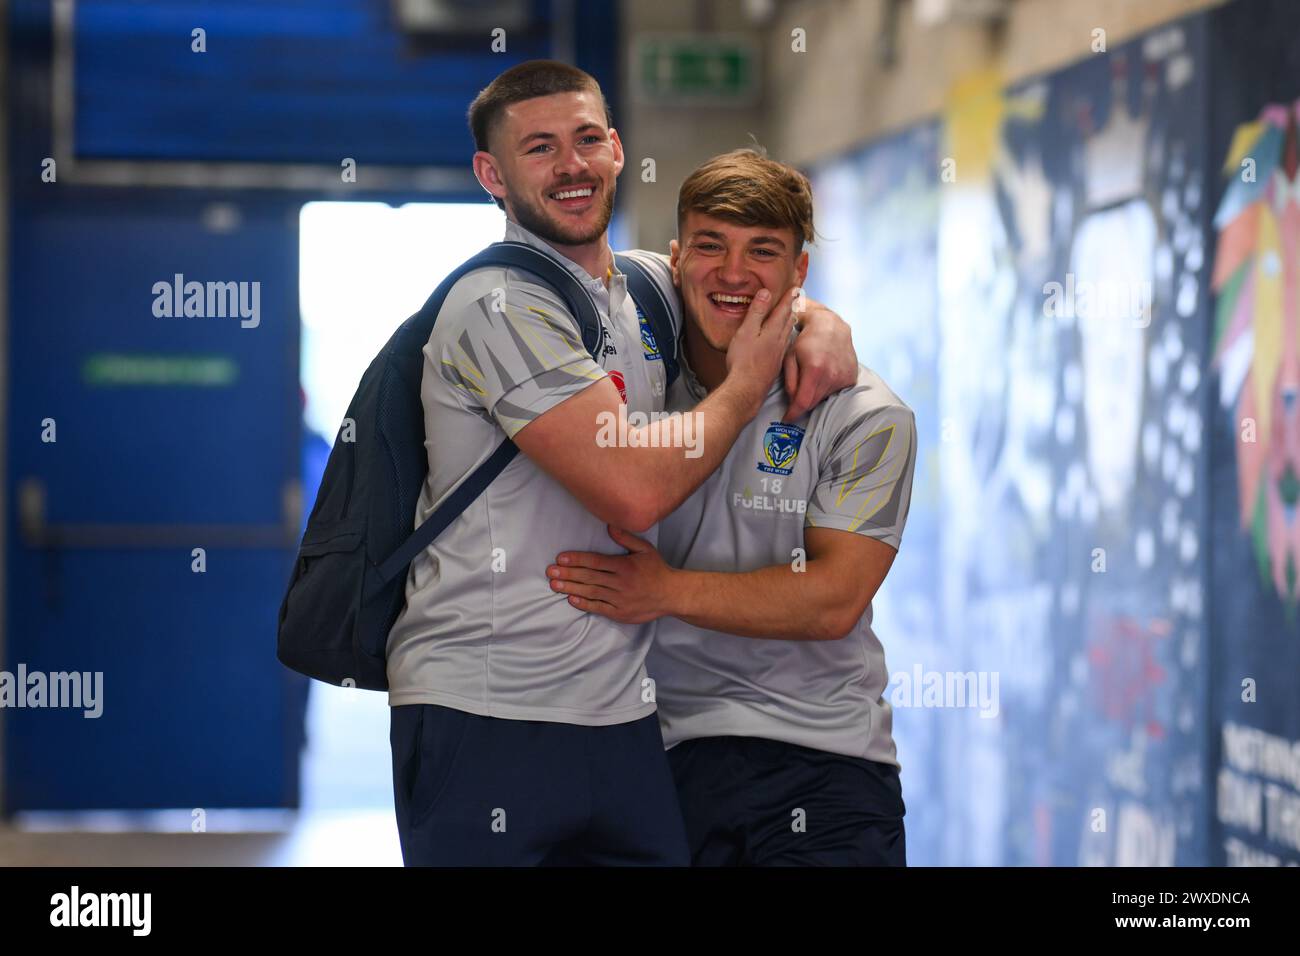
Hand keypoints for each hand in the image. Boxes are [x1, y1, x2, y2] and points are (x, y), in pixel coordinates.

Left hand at [547, 526, 674, 624]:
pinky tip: (572, 599)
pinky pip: (599, 608)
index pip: (596, 562)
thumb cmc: (656, 570)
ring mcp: (620, 599)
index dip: (577, 560)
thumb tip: (609, 526)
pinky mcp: (621, 613)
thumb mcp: (645, 549)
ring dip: (571, 588)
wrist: (671, 595)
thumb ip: (626, 537)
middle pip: (589, 577)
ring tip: (555, 585)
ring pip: (591, 593)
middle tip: (550, 572)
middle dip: (568, 574)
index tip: (561, 558)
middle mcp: (621, 583)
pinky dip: (585, 604)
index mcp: (624, 566)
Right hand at [723, 286, 799, 411]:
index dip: (789, 296)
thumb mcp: (746, 332)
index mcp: (773, 330)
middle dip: (792, 306)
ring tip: (792, 313)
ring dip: (790, 320)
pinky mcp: (775, 363)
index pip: (783, 308)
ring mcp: (778, 353)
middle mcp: (780, 341)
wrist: (747, 389)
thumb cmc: (744, 361)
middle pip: (789, 319)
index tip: (796, 286)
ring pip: (788, 332)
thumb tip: (766, 292)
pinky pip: (784, 343)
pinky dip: (786, 334)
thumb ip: (756, 312)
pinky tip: (783, 339)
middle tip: (797, 296)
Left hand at [782, 297, 857, 422]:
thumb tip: (792, 400)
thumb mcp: (789, 357)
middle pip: (813, 402)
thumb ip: (790, 381)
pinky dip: (826, 388)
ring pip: (823, 397)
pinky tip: (824, 374)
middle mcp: (832, 375)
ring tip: (811, 377)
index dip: (793, 413)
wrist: (831, 326)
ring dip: (814, 394)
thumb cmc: (806, 340)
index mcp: (814, 370)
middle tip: (794, 397)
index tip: (786, 418)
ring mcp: (844, 377)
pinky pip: (834, 391)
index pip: (803, 402)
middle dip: (802, 403)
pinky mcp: (851, 377)